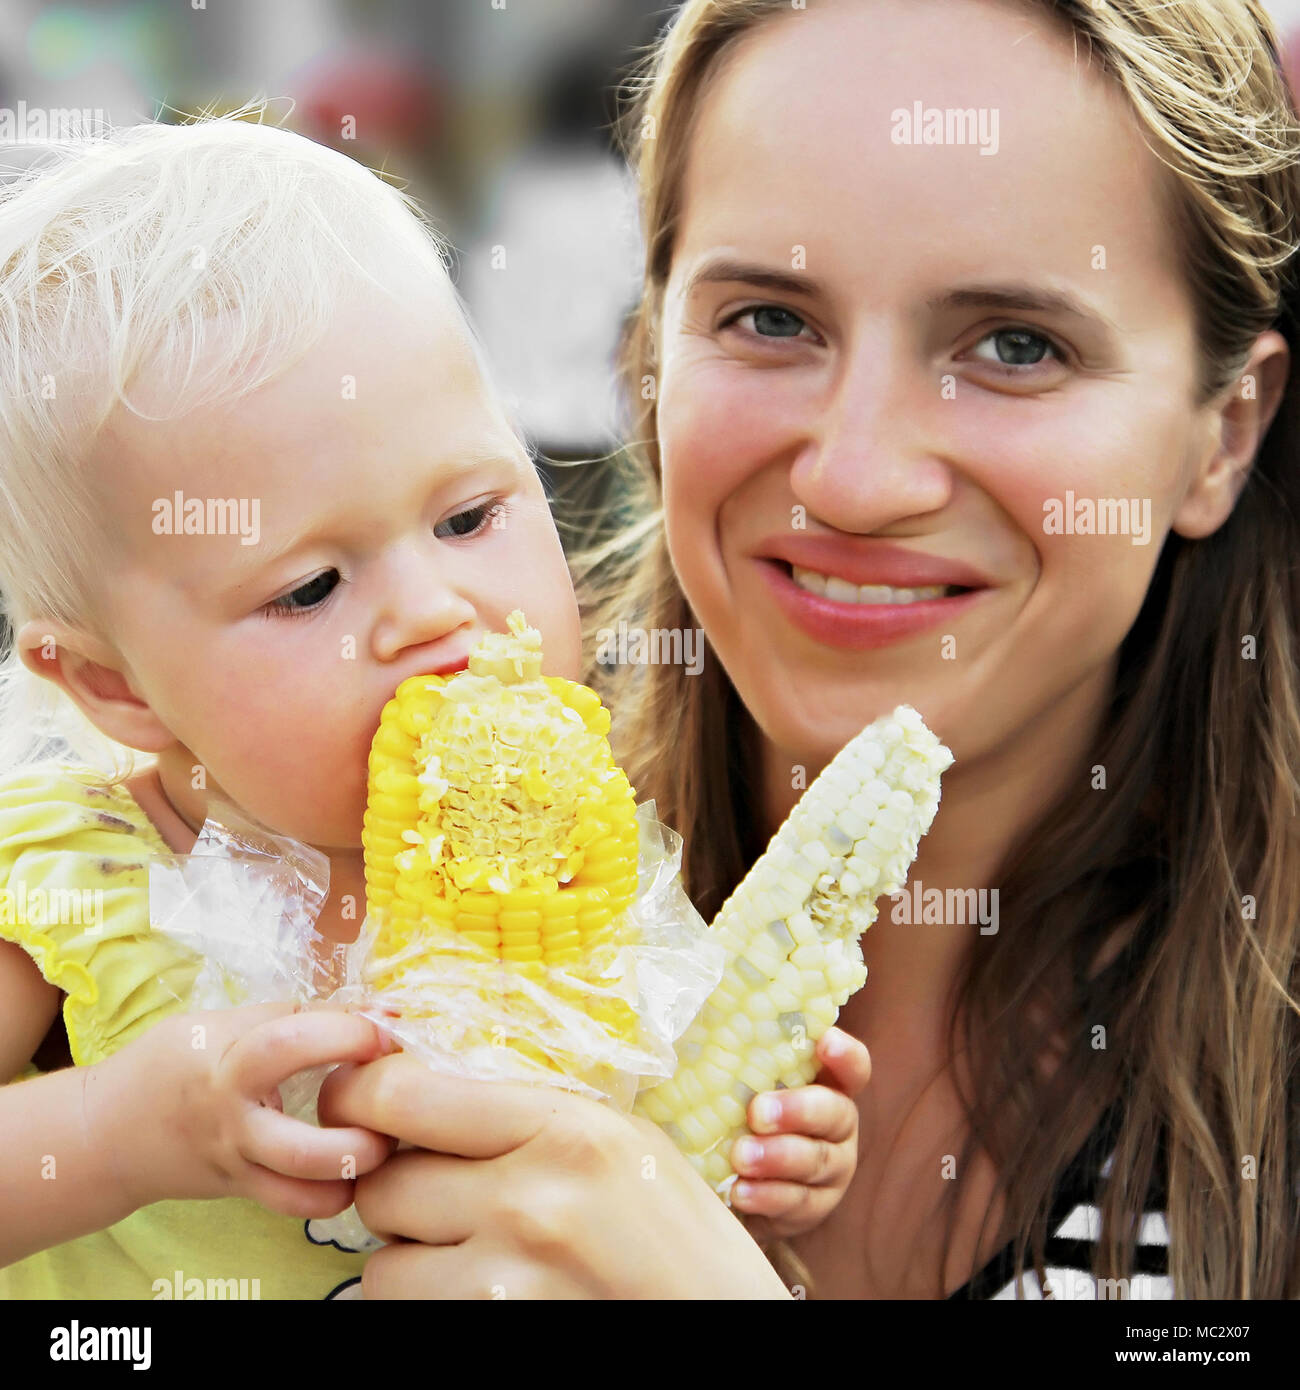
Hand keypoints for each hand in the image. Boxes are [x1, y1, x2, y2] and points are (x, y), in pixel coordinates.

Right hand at [86, 1001, 397, 1218]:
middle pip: (297, 1143)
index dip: (348, 1032)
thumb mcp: (221, 1023)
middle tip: (393, 1103)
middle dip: (357, 1129)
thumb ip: (293, 1017)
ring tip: (384, 1139)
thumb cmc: (172, 1062)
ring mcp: (237, 1162)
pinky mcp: (243, 1190)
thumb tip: (380, 1013)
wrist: (108, 1132)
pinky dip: (334, 1192)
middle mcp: (231, 1119)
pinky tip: (358, 1166)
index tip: (388, 1027)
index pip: (289, 1042)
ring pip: (299, 1188)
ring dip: (354, 1168)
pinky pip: (294, 1205)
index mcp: (224, 1061)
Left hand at [316, 1055, 792, 1298]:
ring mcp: (506, 1288)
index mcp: (563, 1129)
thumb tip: (409, 1085)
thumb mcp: (617, 1137)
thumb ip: (523, 1109)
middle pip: (382, 1187)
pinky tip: (479, 1288)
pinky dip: (430, 1304)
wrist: (722, 1319)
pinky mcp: (493, 1340)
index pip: (401, 1096)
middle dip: (395, 1187)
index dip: (358, 1095)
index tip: (357, 1099)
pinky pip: (410, 1320)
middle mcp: (528, 1206)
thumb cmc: (676, 1228)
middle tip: (433, 1188)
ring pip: (382, 1269)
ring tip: (463, 1250)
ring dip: (408, 1259)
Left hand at [728, 1025, 869, 1240]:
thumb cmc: (736, 1111)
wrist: (732, 1180)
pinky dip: (767, 1196)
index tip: (825, 1042)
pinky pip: (796, 1202)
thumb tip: (676, 1031)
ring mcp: (831, 1169)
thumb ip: (730, 1058)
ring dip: (777, 1157)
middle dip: (797, 1110)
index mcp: (825, 1084)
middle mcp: (837, 1125)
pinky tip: (740, 1191)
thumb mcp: (737, 1083)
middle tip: (757, 1111)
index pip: (851, 1067)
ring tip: (741, 1156)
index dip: (844, 1055)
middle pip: (835, 1113)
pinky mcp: (812, 1207)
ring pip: (815, 1161)